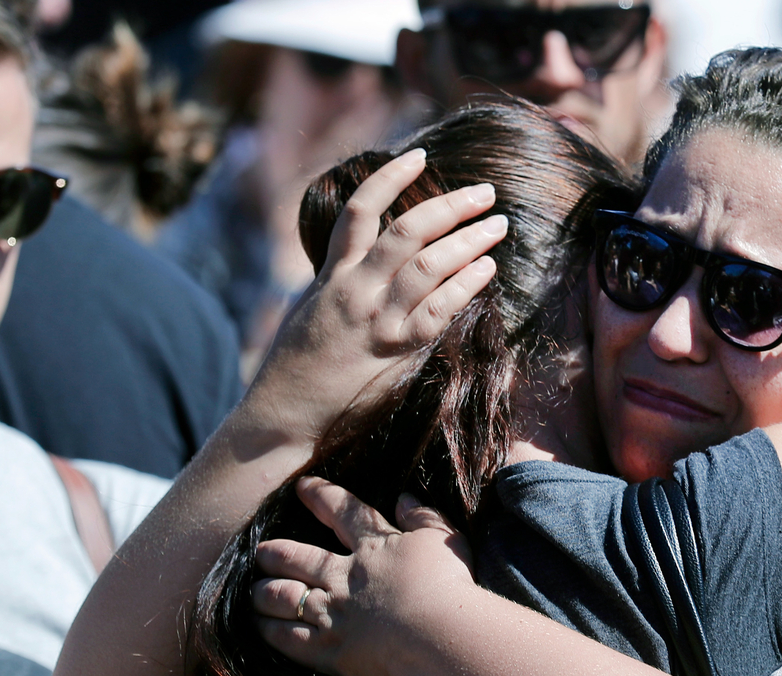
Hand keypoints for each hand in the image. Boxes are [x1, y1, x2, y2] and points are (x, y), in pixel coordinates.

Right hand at [246, 148, 506, 438]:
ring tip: (497, 225)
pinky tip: (487, 270)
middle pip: (408, 230)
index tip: (419, 156)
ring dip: (469, 241)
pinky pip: (437, 311)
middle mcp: (355, 290)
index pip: (360, 209)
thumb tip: (365, 259)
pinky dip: (465, 286)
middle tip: (486, 193)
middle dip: (451, 206)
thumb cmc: (296, 365)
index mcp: (332, 275)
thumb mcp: (311, 308)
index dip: (390, 176)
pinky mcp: (393, 352)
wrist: (283, 414)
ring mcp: (375, 320)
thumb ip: (340, 280)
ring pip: (429, 266)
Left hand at [250, 477, 475, 675]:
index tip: (302, 487)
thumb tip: (405, 498)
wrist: (438, 636)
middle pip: (299, 559)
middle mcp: (345, 577)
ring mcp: (334, 614)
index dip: (322, 496)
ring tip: (253, 592)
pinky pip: (291, 640)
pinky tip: (260, 628)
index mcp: (374, 547)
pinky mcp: (331, 651)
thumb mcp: (443, 539)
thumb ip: (423, 517)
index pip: (345, 513)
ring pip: (285, 598)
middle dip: (276, 553)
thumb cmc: (447, 585)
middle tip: (260, 551)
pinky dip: (272, 632)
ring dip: (265, 593)